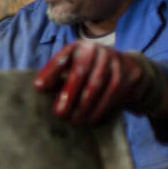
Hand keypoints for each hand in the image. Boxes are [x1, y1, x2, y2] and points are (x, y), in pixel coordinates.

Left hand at [33, 40, 167, 125]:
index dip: (51, 71)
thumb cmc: (90, 72)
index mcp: (78, 47)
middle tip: (59, 114)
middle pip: (81, 70)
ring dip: (84, 106)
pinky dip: (99, 109)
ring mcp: (114, 60)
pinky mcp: (127, 74)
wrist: (128, 68)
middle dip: (68, 94)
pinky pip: (112, 94)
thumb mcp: (74, 68)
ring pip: (97, 84)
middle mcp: (97, 50)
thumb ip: (58, 76)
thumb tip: (40, 88)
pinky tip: (91, 120)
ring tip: (74, 121)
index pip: (63, 57)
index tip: (38, 87)